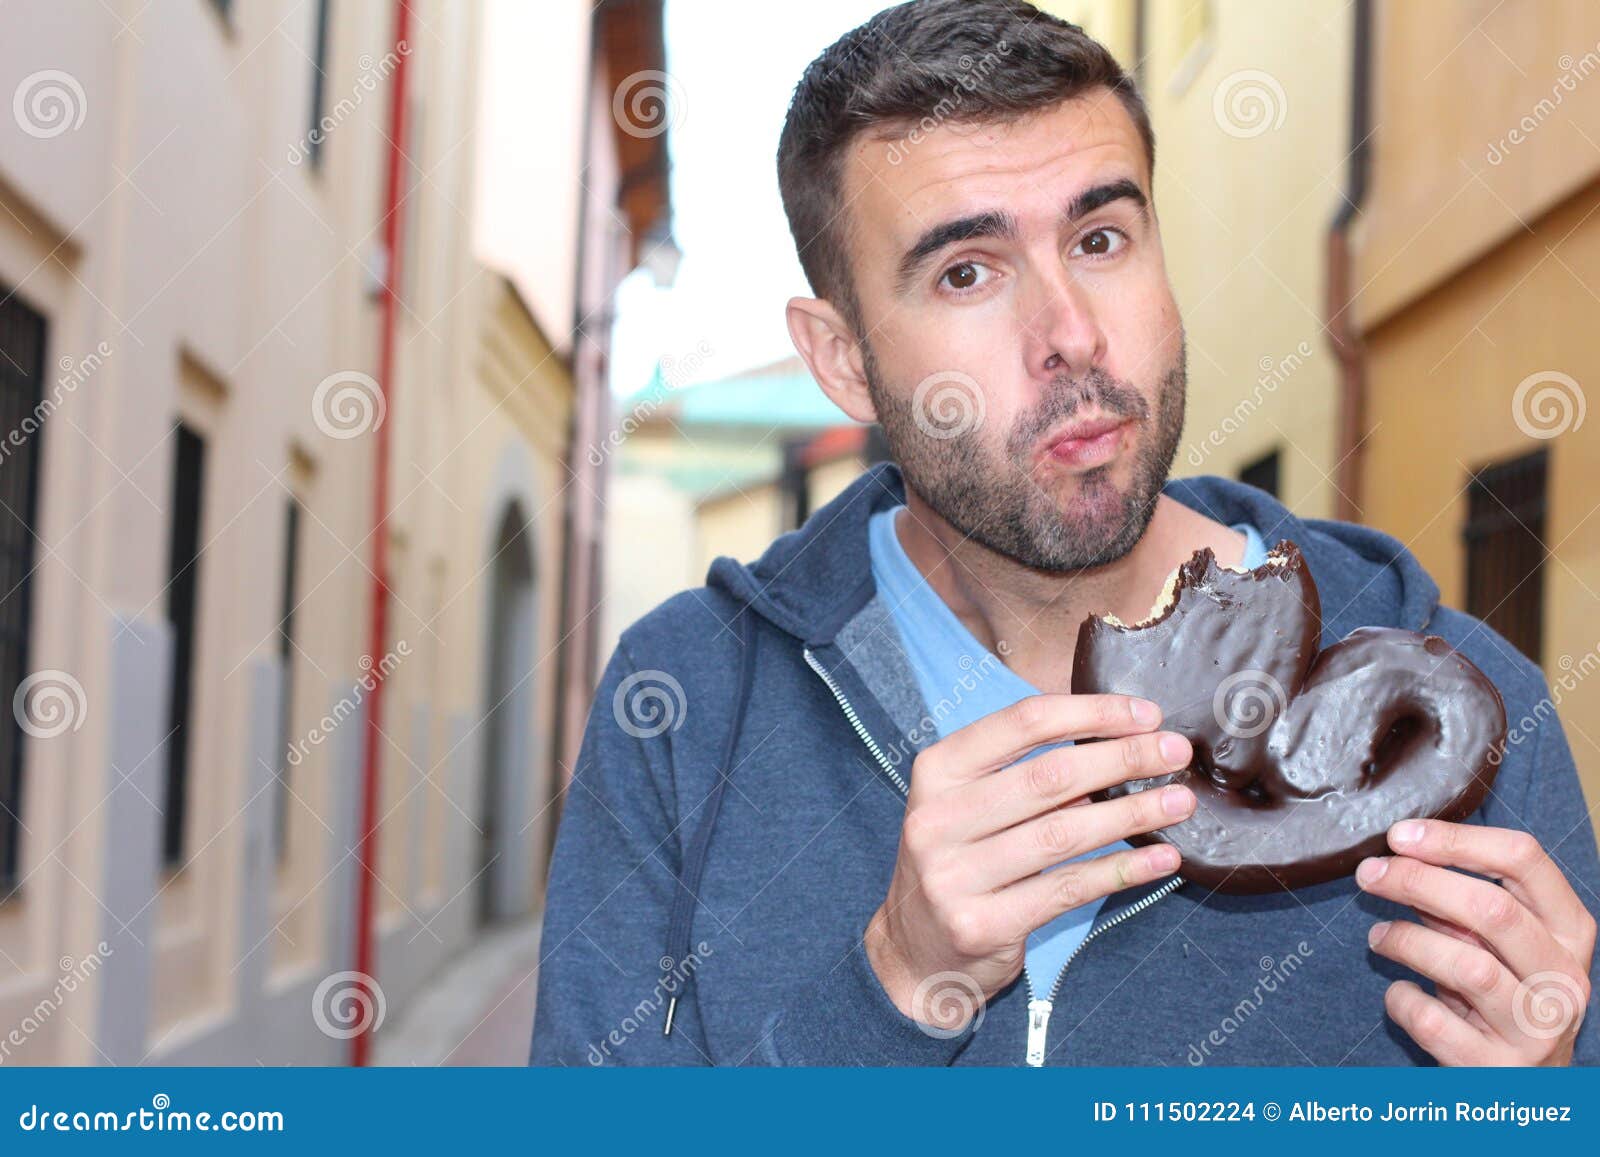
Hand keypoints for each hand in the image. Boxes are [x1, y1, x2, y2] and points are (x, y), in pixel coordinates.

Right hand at [864, 693, 1193, 1032]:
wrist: (916, 954)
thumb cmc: (958, 862)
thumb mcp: (970, 805)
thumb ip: (1026, 775)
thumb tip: (1119, 747)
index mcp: (936, 771)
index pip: (1022, 723)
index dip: (1091, 713)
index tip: (1145, 714)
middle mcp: (937, 818)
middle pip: (1049, 775)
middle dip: (1123, 758)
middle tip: (1175, 752)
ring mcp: (953, 875)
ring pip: (1064, 833)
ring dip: (1133, 813)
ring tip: (1180, 802)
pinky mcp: (980, 924)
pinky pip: (1067, 889)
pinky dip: (1121, 870)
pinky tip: (1161, 859)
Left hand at [1357, 819, 1596, 1064]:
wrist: (1527, 1089)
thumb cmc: (1504, 998)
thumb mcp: (1500, 946)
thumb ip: (1464, 904)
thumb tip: (1403, 854)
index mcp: (1570, 932)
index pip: (1524, 860)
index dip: (1455, 839)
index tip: (1400, 835)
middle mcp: (1563, 979)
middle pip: (1491, 910)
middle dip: (1417, 882)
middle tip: (1369, 874)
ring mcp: (1536, 1029)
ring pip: (1466, 966)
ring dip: (1406, 940)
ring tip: (1378, 937)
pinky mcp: (1497, 1069)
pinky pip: (1432, 1021)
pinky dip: (1402, 999)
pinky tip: (1399, 991)